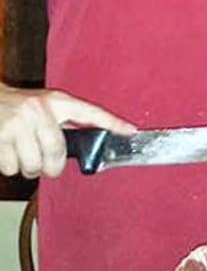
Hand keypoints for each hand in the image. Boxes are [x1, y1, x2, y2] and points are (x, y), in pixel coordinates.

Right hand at [0, 84, 135, 178]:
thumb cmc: (20, 106)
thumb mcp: (46, 106)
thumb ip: (65, 122)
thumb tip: (89, 146)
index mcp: (56, 101)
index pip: (90, 112)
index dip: (112, 123)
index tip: (130, 132)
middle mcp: (38, 110)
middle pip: (57, 153)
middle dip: (52, 167)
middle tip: (46, 163)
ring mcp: (18, 123)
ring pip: (33, 166)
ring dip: (29, 168)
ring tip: (24, 153)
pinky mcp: (0, 137)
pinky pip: (12, 168)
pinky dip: (10, 167)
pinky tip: (9, 152)